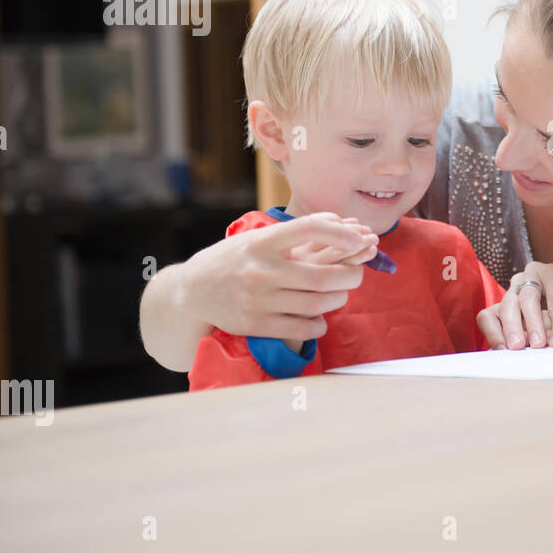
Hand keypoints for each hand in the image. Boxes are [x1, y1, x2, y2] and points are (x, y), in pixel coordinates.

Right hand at [180, 212, 378, 341]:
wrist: (192, 290)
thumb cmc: (235, 259)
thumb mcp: (258, 238)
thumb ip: (295, 233)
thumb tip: (342, 223)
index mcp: (262, 242)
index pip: (309, 229)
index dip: (340, 233)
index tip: (360, 238)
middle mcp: (261, 271)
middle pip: (322, 276)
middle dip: (351, 276)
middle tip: (357, 274)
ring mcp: (258, 300)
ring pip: (317, 304)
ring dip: (338, 299)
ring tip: (339, 294)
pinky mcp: (256, 325)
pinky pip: (303, 329)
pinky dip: (320, 324)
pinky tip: (320, 317)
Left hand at [475, 262, 552, 349]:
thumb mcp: (549, 336)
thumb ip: (531, 342)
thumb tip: (510, 357)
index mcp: (513, 302)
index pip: (489, 316)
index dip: (492, 334)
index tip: (503, 352)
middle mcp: (520, 286)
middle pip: (505, 307)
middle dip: (511, 329)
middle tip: (519, 348)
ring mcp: (537, 275)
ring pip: (525, 299)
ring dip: (533, 324)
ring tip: (542, 344)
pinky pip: (552, 296)